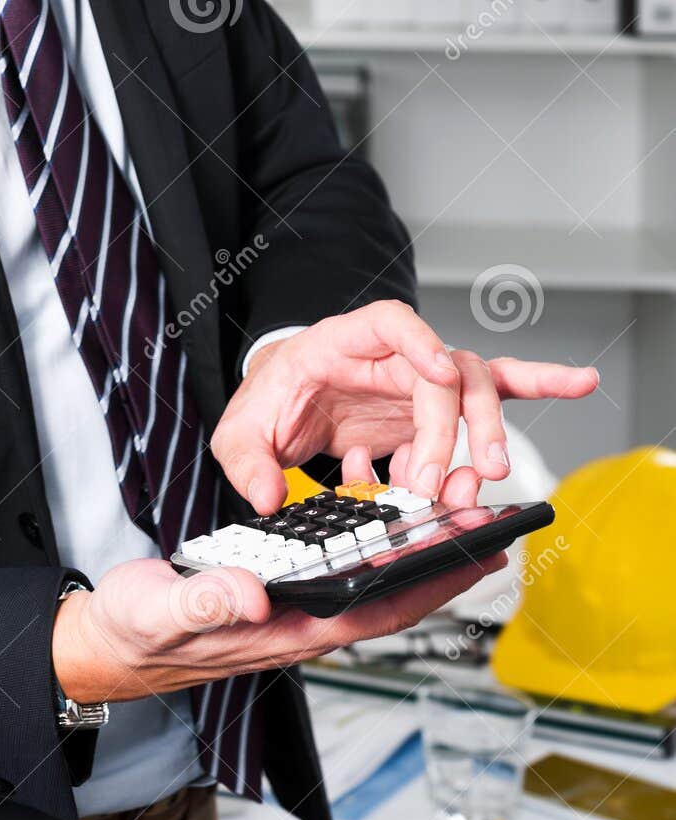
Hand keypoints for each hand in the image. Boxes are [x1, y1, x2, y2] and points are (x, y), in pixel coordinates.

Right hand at [51, 549, 507, 704]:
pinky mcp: (276, 591)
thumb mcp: (164, 609)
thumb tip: (256, 593)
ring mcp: (290, 609)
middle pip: (387, 596)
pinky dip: (369, 542)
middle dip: (440, 563)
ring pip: (369, 582)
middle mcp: (299, 623)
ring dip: (412, 550)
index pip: (374, 612)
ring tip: (450, 511)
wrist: (110, 639)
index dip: (429, 586)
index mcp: (284, 632)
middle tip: (485, 522)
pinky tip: (379, 513)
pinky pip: (337, 569)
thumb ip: (208, 600)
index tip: (475, 557)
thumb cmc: (137, 630)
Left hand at [212, 299, 598, 515]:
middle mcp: (390, 356)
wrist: (279, 405)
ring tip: (482, 479)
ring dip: (484, 435)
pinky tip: (580, 381)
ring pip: (473, 391)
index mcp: (339, 344)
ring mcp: (418, 380)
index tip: (435, 372)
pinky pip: (495, 392)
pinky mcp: (435, 410)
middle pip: (443, 373)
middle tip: (438, 482)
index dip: (418, 341)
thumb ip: (245, 461)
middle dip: (451, 428)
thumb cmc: (267, 405)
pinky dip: (539, 385)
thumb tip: (266, 497)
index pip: (389, 323)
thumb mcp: (239, 431)